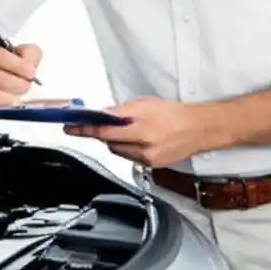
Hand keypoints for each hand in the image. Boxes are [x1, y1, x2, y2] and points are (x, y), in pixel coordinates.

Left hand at [63, 96, 216, 168]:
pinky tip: (134, 140)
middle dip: (99, 133)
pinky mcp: (151, 166)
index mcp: (142, 124)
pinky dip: (125, 148)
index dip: (86, 129)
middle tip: (89, 125)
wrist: (198, 129)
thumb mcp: (145, 103)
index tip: (71, 127)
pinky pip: (128, 157)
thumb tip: (101, 114)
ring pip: (117, 151)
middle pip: (108, 142)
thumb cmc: (173, 113)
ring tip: (124, 130)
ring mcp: (147, 157)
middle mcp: (144, 143)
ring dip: (113, 141)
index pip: (106, 129)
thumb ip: (121, 110)